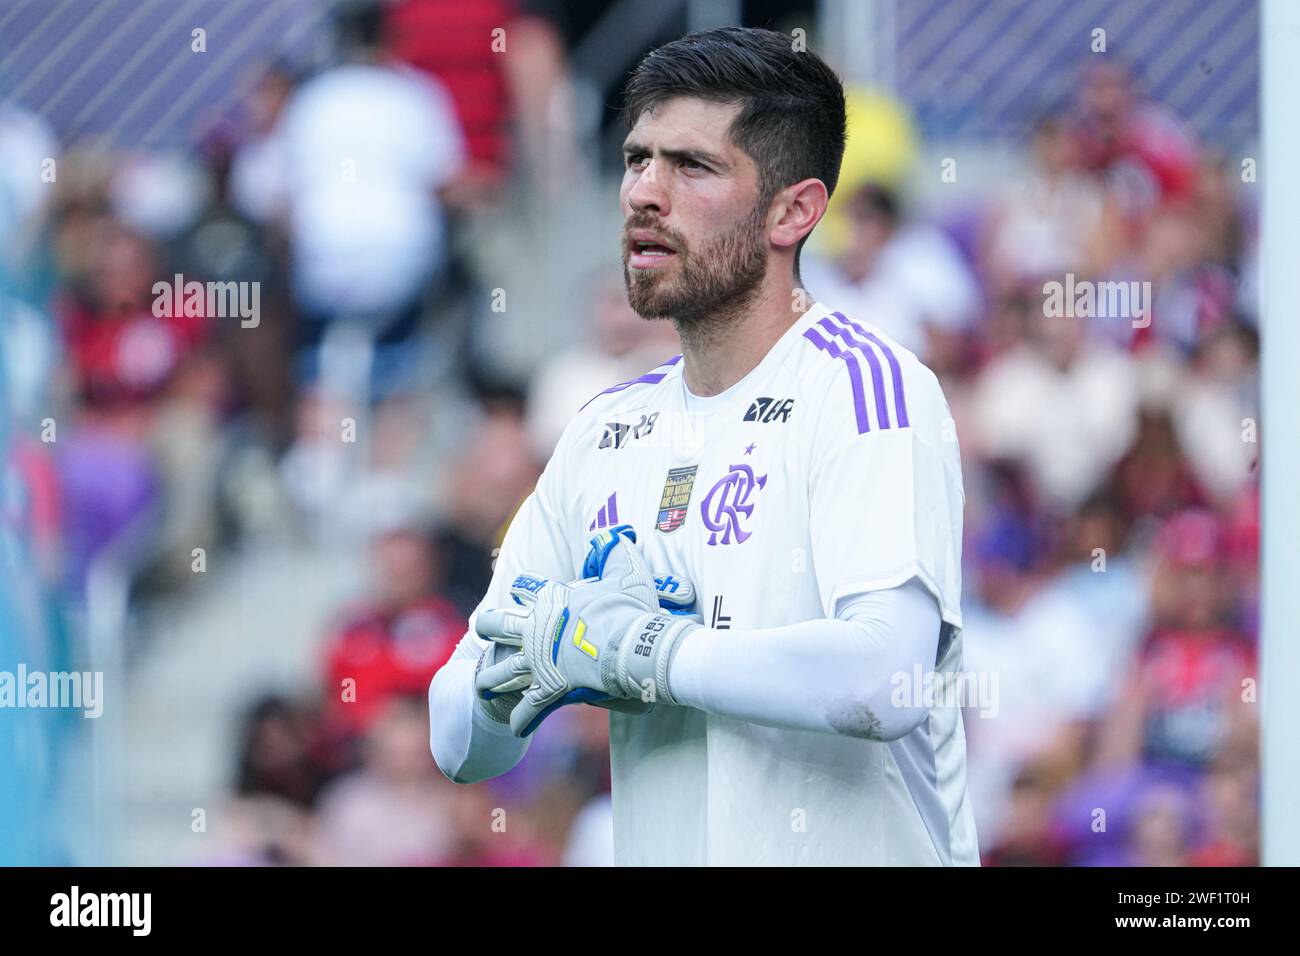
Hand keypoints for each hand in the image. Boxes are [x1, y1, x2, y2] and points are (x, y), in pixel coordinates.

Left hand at [474, 525, 699, 736]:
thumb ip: (617, 553)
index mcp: (553, 601)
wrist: (634, 649)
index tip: (517, 589)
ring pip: (501, 670)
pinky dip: (522, 719)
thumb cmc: (631, 611)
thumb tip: (617, 535)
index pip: (527, 588)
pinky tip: (517, 727)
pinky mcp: (548, 690)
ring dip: (491, 679)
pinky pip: (528, 709)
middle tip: (484, 630)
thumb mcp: (628, 574)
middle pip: (498, 626)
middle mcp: (537, 630)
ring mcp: (538, 662)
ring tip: (482, 686)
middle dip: (489, 628)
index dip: (521, 589)